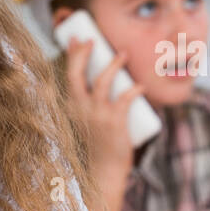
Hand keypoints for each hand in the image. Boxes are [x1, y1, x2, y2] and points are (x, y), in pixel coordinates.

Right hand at [64, 35, 142, 175]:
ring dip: (113, 64)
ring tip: (123, 54)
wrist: (103, 170)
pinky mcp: (115, 122)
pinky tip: (141, 85)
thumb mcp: (86, 121)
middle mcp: (81, 109)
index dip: (72, 55)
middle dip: (84, 53)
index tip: (76, 39)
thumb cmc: (98, 145)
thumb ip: (89, 105)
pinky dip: (133, 90)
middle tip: (94, 40)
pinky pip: (125, 99)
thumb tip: (105, 82)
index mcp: (72, 107)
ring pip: (102, 82)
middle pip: (78, 74)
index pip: (68, 75)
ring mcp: (98, 115)